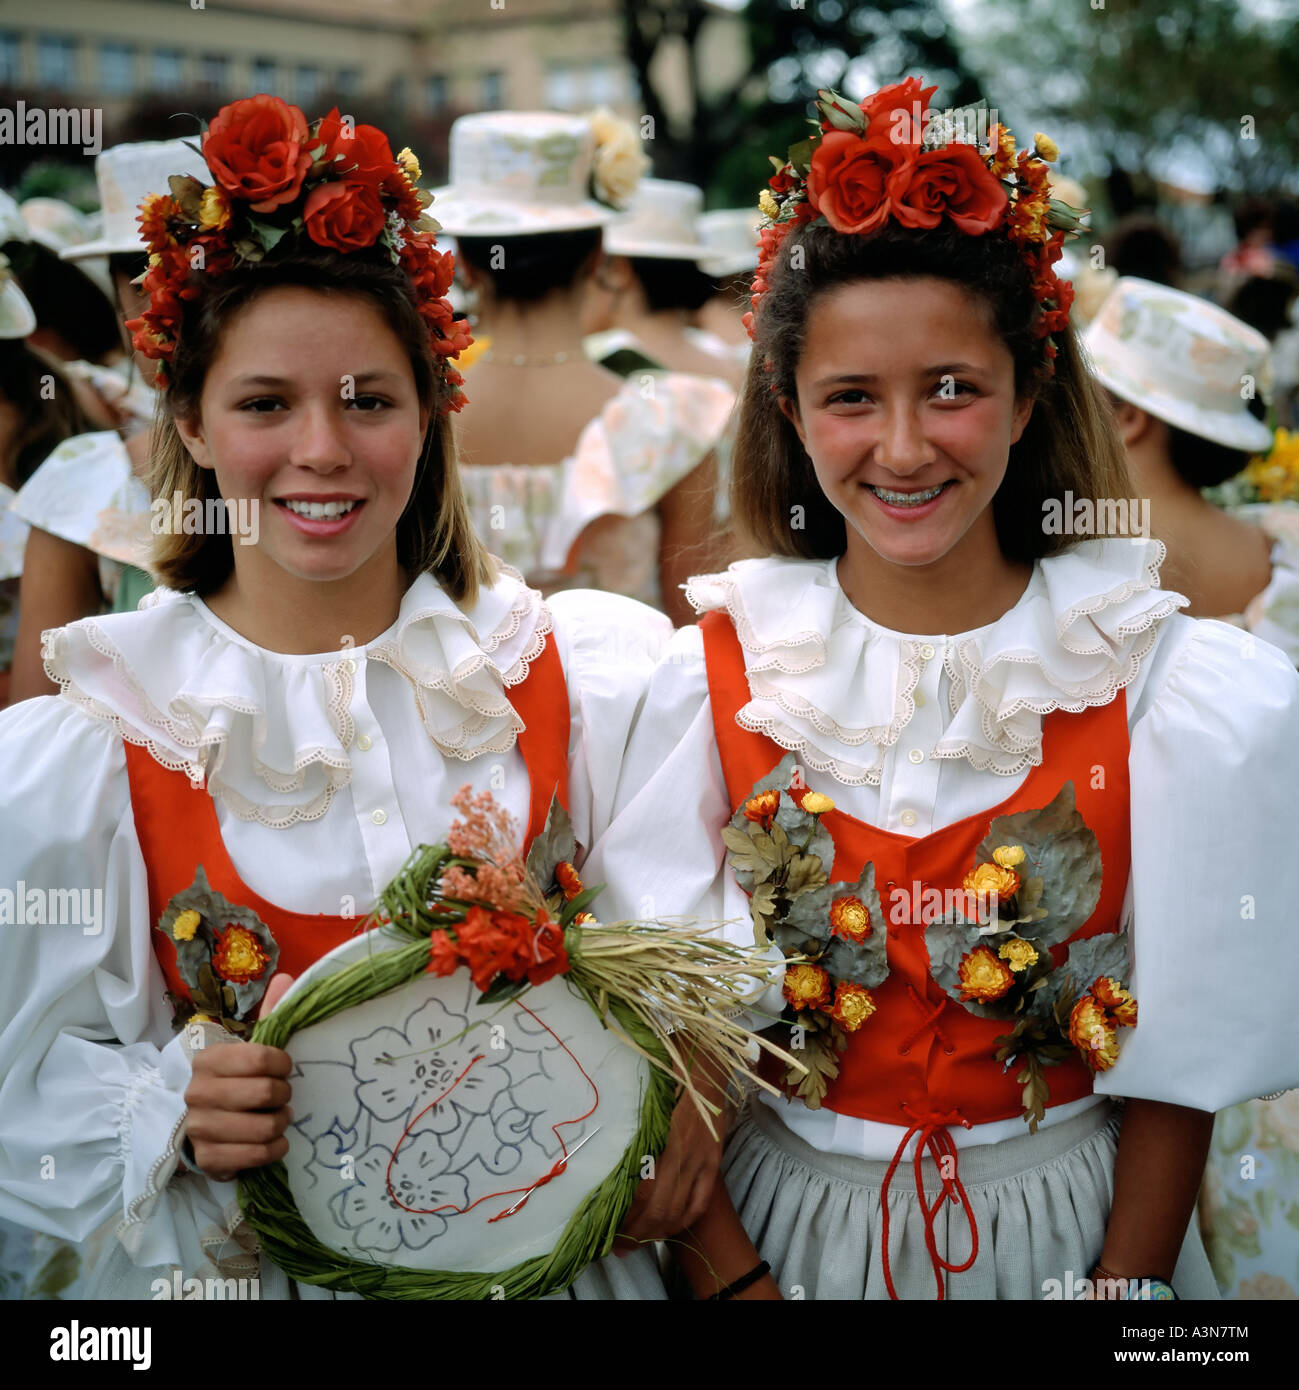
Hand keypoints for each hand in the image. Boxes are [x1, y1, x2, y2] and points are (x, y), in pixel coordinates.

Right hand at [182, 972, 293, 1180]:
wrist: (199, 1125)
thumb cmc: (233, 1081)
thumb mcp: (248, 1048)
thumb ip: (269, 1015)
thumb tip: (286, 977)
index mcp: (209, 1060)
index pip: (263, 1057)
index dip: (283, 1065)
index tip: (283, 1068)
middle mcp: (198, 1093)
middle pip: (266, 1093)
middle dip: (284, 1095)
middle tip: (282, 1096)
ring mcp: (199, 1129)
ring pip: (264, 1127)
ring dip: (280, 1123)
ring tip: (277, 1118)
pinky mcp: (207, 1160)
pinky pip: (256, 1157)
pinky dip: (273, 1149)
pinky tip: (272, 1141)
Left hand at [613, 1062, 727, 1253]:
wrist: (704, 1060)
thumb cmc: (663, 1070)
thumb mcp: (638, 1094)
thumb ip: (623, 1124)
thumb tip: (595, 1153)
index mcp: (656, 1135)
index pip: (635, 1189)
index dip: (618, 1213)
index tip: (599, 1225)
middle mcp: (678, 1152)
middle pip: (654, 1208)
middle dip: (632, 1232)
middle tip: (612, 1245)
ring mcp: (699, 1159)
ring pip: (675, 1211)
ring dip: (653, 1233)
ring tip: (634, 1243)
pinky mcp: (713, 1161)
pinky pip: (699, 1203)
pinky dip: (681, 1222)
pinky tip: (666, 1231)